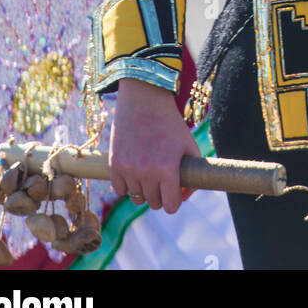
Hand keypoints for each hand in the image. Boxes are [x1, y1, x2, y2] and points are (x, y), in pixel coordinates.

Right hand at [110, 78, 200, 213]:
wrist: (144, 101)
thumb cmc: (170, 124)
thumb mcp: (188, 146)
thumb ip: (193, 173)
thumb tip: (185, 196)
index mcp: (167, 168)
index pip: (170, 206)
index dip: (174, 201)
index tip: (174, 194)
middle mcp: (146, 172)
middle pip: (154, 203)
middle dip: (160, 194)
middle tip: (162, 178)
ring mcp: (128, 169)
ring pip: (137, 198)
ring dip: (144, 189)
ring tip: (149, 172)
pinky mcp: (114, 165)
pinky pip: (120, 190)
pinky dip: (127, 185)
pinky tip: (134, 171)